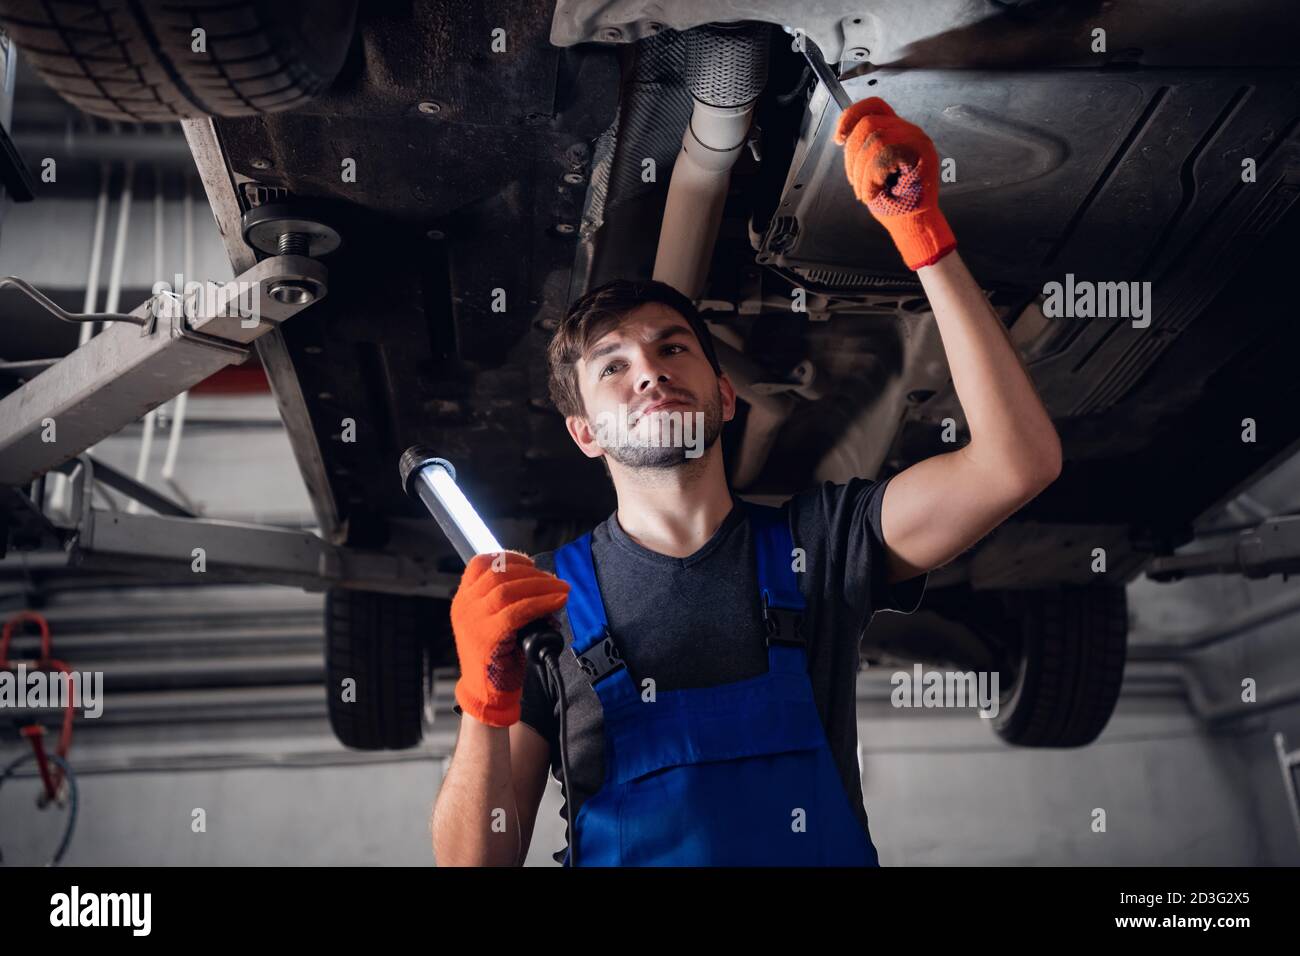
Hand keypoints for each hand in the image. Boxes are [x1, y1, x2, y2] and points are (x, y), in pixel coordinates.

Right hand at [449, 551, 569, 726]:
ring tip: (562, 589)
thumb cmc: (499, 658)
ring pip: (508, 589)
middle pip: (498, 574)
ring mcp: (473, 622)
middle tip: (555, 580)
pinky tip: (558, 602)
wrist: (486, 694)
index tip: (531, 563)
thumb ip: (514, 602)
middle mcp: (464, 607)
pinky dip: (541, 603)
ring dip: (540, 585)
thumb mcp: (498, 623)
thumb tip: (548, 585)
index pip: (480, 564)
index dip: (508, 558)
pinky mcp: (487, 637)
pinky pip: (517, 611)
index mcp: (464, 600)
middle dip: (532, 573)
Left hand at [834, 96, 955, 269]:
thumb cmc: (893, 201)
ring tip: (867, 191)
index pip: (873, 105)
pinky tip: (875, 192)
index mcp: (897, 131)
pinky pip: (884, 155)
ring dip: (862, 171)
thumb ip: (863, 149)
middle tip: (855, 182)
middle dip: (852, 155)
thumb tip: (842, 136)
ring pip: (874, 139)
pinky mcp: (921, 154)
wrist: (912, 224)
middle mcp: (909, 130)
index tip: (838, 139)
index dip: (851, 115)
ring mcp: (917, 140)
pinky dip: (872, 178)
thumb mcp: (870, 170)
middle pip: (868, 123)